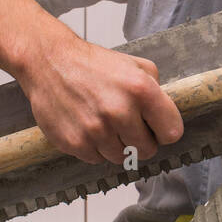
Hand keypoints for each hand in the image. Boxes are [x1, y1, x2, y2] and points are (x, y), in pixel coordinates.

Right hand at [16, 21, 183, 164]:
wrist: (49, 61)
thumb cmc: (94, 65)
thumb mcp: (135, 65)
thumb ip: (157, 90)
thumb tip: (165, 117)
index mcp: (141, 90)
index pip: (172, 132)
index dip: (164, 131)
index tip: (156, 128)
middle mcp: (119, 111)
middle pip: (147, 150)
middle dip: (141, 140)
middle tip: (128, 126)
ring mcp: (96, 130)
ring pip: (122, 158)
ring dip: (117, 145)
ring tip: (105, 123)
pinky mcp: (74, 143)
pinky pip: (96, 159)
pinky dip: (95, 148)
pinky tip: (88, 127)